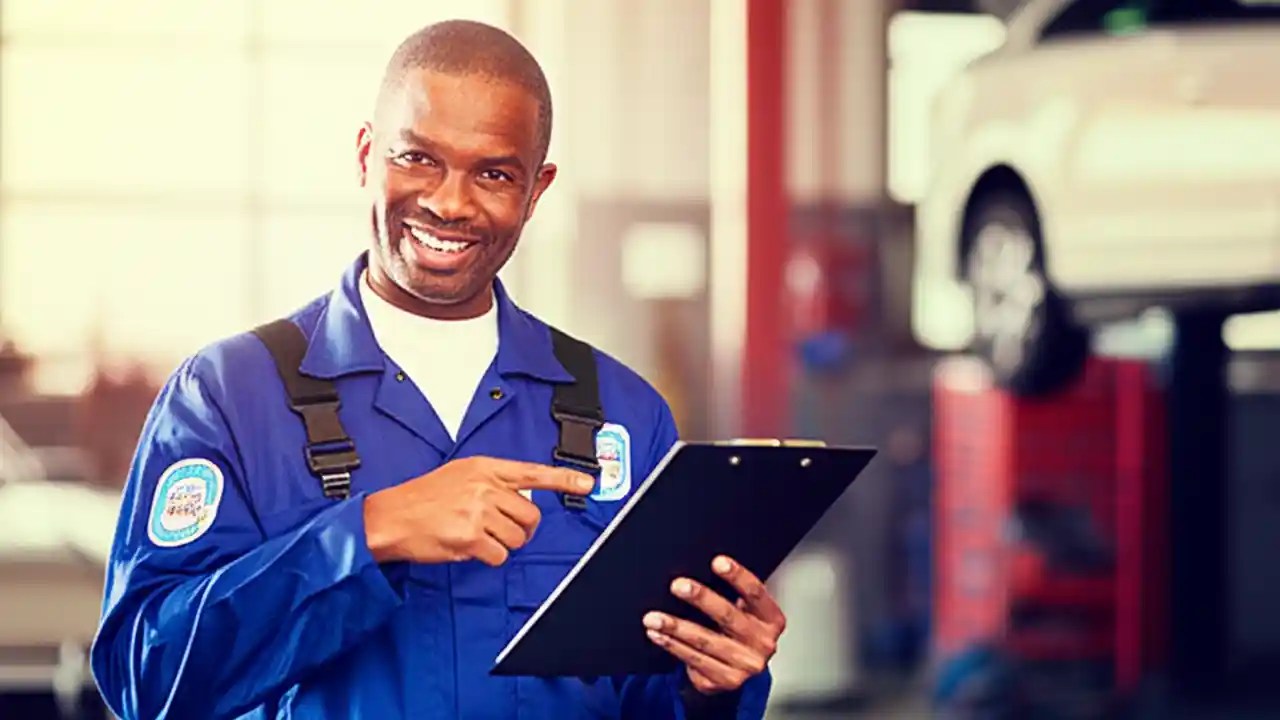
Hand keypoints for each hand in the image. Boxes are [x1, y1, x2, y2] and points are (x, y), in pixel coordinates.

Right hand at [363, 456, 594, 565]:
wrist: (390, 518)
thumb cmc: (422, 499)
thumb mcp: (459, 475)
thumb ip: (491, 483)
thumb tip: (519, 501)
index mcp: (484, 468)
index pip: (532, 472)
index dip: (563, 480)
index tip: (587, 484)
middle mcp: (485, 487)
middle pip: (530, 516)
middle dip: (522, 530)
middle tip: (502, 532)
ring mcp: (478, 512)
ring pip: (517, 538)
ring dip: (502, 545)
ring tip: (478, 538)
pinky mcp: (471, 537)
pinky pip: (500, 556)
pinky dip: (489, 557)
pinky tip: (469, 548)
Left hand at [643, 556, 786, 695]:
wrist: (742, 672)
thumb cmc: (740, 632)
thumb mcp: (747, 612)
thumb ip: (735, 595)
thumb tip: (700, 568)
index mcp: (771, 619)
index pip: (756, 593)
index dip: (738, 577)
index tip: (718, 562)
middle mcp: (762, 643)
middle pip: (728, 616)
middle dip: (701, 599)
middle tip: (678, 586)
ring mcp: (745, 665)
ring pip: (705, 641)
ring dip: (675, 627)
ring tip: (654, 617)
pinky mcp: (726, 680)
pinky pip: (694, 659)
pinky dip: (672, 645)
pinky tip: (658, 634)